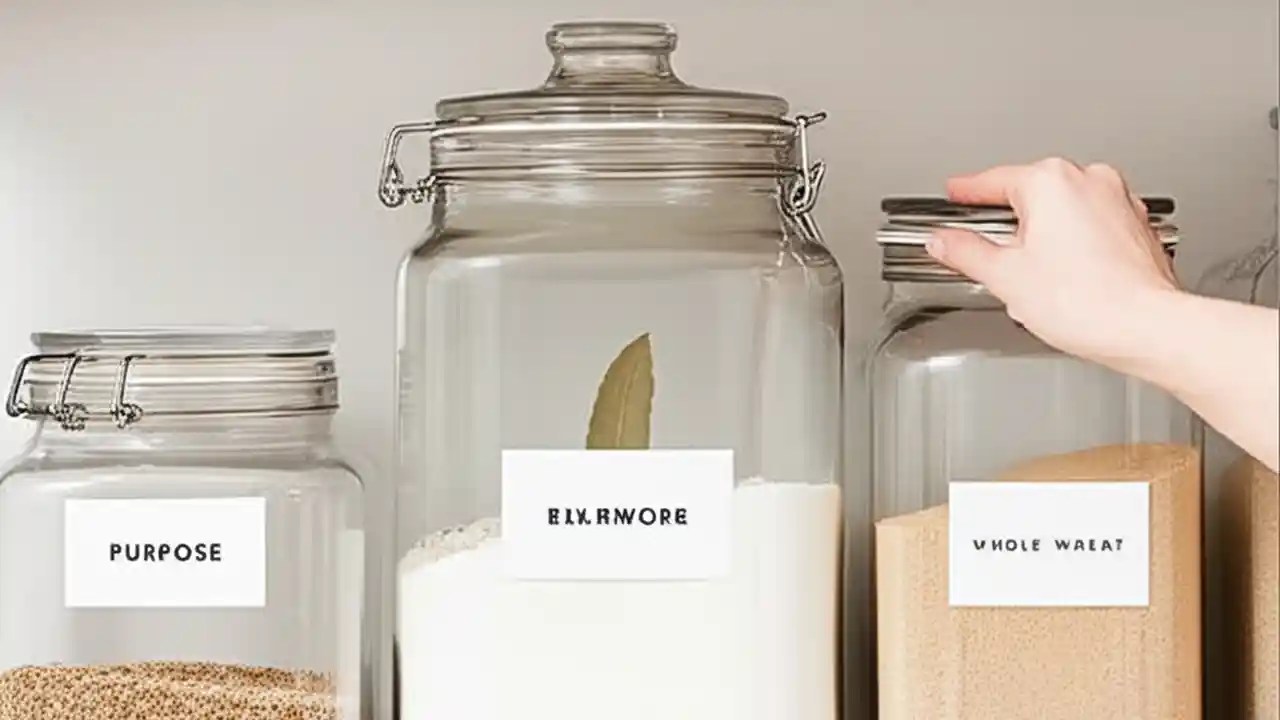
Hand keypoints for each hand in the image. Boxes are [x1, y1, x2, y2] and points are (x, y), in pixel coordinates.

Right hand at [926, 158, 1181, 371]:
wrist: (1148, 327)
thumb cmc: (1090, 302)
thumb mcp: (1004, 277)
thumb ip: (965, 252)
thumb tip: (944, 241)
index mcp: (1051, 182)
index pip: (993, 180)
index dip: (967, 192)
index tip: (955, 193)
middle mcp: (1089, 181)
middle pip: (1030, 196)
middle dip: (1010, 226)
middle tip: (993, 260)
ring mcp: (1118, 201)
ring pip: (1062, 212)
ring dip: (1044, 238)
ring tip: (1037, 280)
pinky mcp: (1136, 226)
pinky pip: (1091, 226)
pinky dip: (1074, 246)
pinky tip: (1067, 281)